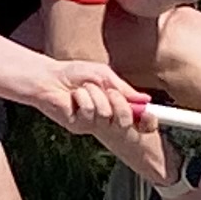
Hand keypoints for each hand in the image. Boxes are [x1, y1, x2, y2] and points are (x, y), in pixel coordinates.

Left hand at [48, 63, 166, 177]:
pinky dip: (82, 97)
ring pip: (106, 113)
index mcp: (115, 106)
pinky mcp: (78, 126)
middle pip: (126, 121)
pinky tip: (73, 95)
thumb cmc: (75, 73)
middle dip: (118, 100)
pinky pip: (89, 112)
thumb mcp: (104, 76)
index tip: (151, 115)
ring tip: (83, 88)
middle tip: (107, 90)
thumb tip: (146, 100)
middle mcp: (106, 118)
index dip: (146, 120)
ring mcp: (92, 124)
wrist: (50, 76)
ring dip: (95, 94)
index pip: (137, 120)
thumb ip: (124, 89)